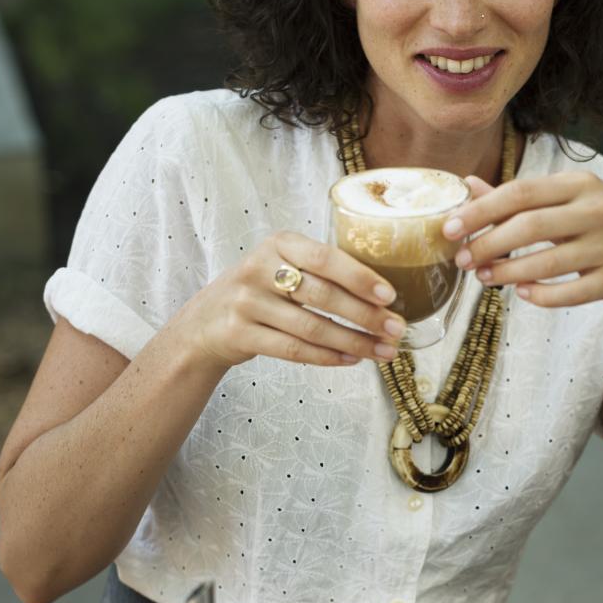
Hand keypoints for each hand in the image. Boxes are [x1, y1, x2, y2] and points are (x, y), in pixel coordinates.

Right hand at [166, 230, 406, 371]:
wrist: (205, 322)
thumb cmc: (261, 291)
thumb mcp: (282, 265)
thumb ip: (320, 271)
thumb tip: (384, 295)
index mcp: (279, 243)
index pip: (324, 258)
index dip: (359, 277)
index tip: (391, 296)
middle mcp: (259, 269)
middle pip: (322, 295)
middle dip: (366, 315)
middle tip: (397, 329)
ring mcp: (247, 303)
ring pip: (311, 327)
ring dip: (354, 342)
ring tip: (383, 351)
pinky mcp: (240, 334)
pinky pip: (293, 350)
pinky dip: (327, 357)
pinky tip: (353, 360)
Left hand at [443, 172, 602, 315]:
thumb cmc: (602, 226)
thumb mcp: (567, 202)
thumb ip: (518, 198)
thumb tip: (467, 185)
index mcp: (580, 184)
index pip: (521, 191)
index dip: (481, 210)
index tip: (449, 228)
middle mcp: (599, 210)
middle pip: (531, 226)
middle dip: (489, 244)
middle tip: (462, 260)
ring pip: (549, 263)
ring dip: (508, 273)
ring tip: (483, 278)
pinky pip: (572, 292)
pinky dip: (542, 295)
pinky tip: (521, 294)